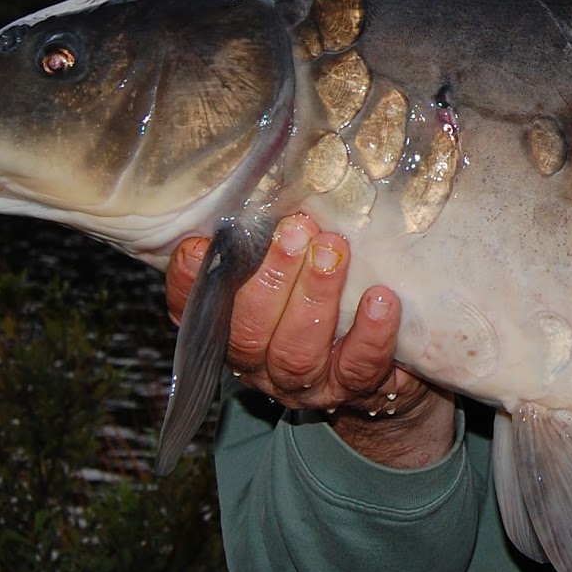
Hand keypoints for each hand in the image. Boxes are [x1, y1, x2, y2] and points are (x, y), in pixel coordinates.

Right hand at [165, 214, 455, 467]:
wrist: (383, 361)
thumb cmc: (325, 298)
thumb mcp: (292, 266)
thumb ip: (272, 240)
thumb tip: (268, 183)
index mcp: (232, 330)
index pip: (195, 314)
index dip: (188, 283)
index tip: (198, 245)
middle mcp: (260, 364)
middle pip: (250, 333)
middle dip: (272, 278)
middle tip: (297, 230)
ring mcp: (306, 384)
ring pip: (298, 352)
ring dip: (316, 296)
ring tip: (335, 251)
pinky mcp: (354, 388)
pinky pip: (359, 367)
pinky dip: (371, 333)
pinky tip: (381, 299)